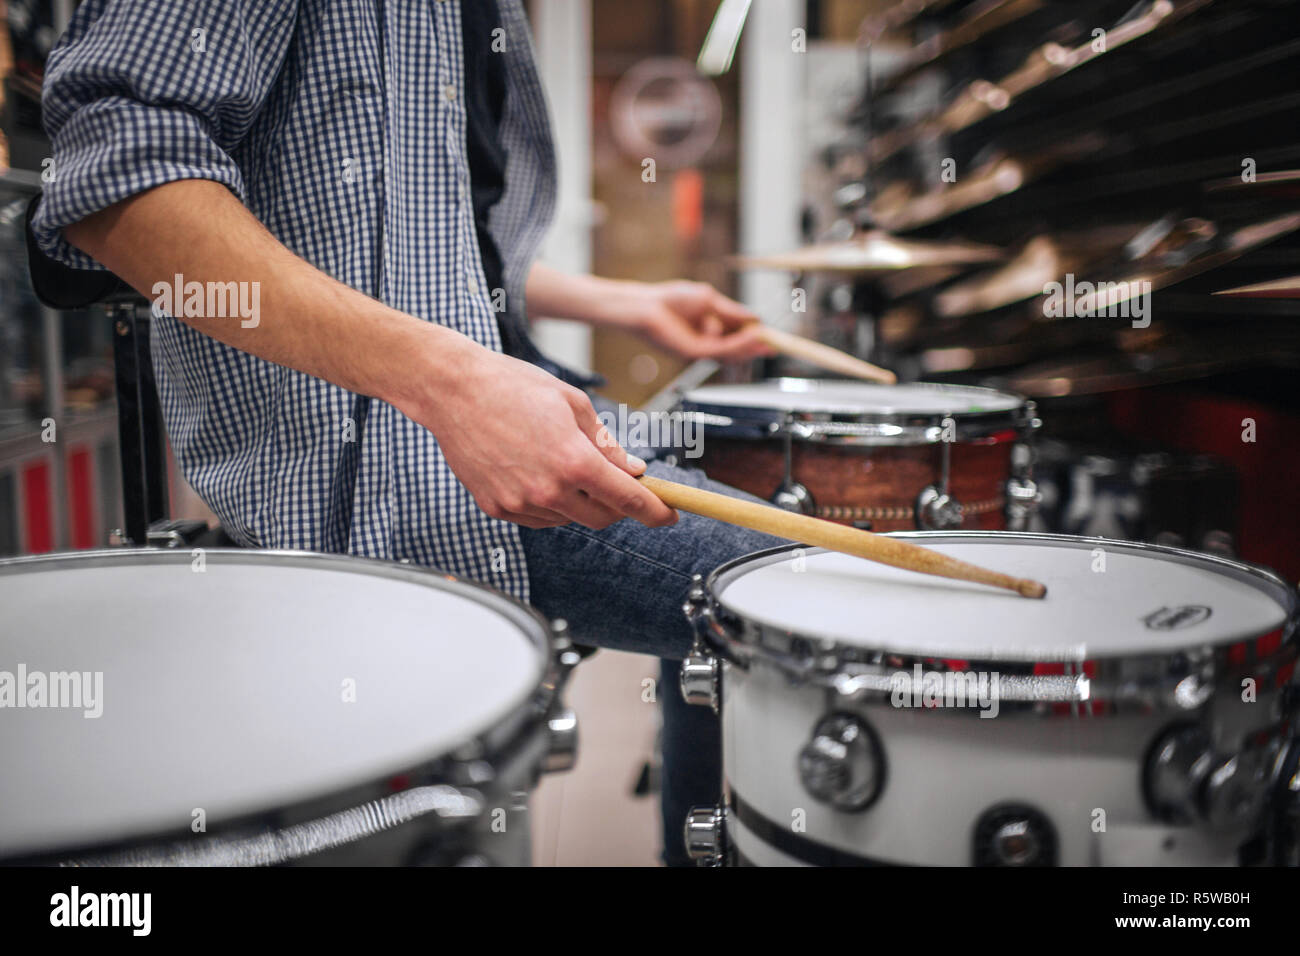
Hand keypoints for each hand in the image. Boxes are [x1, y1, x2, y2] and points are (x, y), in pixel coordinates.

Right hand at [410, 341, 678, 529]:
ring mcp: (520, 503)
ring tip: (565, 463)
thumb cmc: (511, 387)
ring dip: (582, 502)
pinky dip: (551, 504)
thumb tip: (632, 468)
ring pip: (570, 519)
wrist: (454, 391)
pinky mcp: (498, 508)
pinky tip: (541, 473)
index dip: (654, 511)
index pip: (627, 499)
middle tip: (619, 483)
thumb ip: (606, 443)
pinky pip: (539, 518)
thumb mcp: (573, 404)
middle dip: (618, 505)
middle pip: (602, 518)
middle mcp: (548, 489)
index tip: (668, 515)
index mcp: (573, 460)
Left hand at [622, 280, 773, 360]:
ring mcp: (700, 349)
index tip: (770, 335)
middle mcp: (706, 342)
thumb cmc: (671, 300)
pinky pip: (721, 350)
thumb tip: (754, 318)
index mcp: (710, 330)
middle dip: (756, 348)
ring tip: (767, 342)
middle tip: (775, 345)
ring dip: (750, 348)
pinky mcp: (694, 353)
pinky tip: (751, 337)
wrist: (647, 306)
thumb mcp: (709, 301)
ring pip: (731, 353)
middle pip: (736, 349)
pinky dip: (738, 345)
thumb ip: (730, 311)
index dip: (754, 337)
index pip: (736, 337)